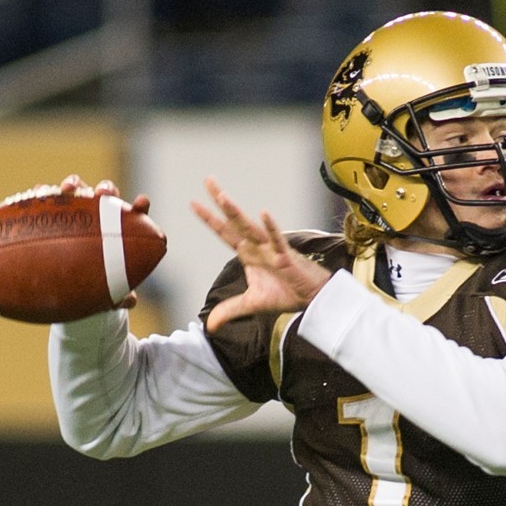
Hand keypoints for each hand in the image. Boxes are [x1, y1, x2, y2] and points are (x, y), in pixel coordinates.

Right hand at [47, 175, 153, 308]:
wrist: (65, 283)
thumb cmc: (94, 284)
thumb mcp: (108, 293)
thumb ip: (120, 294)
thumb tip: (130, 301)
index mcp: (119, 229)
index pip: (134, 214)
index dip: (140, 207)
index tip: (143, 203)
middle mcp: (99, 214)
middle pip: (105, 194)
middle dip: (105, 190)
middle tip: (102, 196)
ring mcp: (75, 209)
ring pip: (77, 189)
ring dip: (74, 184)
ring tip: (68, 189)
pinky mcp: (51, 211)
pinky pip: (46, 198)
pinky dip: (43, 193)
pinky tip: (38, 193)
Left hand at [191, 176, 330, 330]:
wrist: (312, 298)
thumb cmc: (286, 294)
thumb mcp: (251, 303)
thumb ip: (229, 310)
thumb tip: (209, 326)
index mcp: (248, 253)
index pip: (224, 232)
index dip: (209, 219)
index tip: (192, 202)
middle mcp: (257, 246)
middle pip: (234, 221)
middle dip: (220, 202)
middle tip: (207, 179)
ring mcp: (271, 249)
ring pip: (250, 228)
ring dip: (236, 213)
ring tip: (222, 197)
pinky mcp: (287, 257)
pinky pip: (277, 240)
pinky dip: (271, 228)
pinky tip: (264, 214)